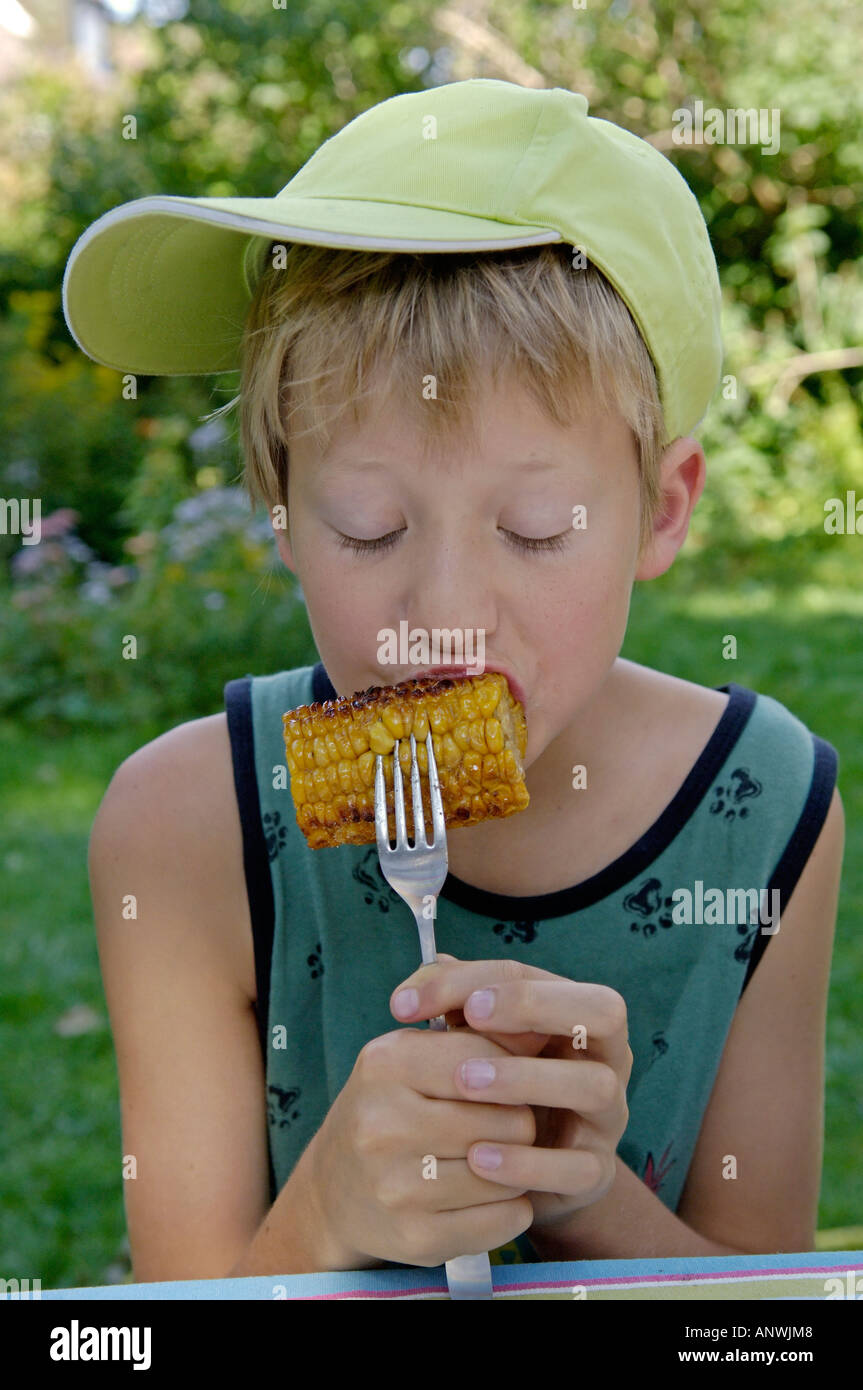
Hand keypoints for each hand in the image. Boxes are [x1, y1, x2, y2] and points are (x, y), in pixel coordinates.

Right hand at [298, 1022, 535, 1269]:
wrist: (332, 1191)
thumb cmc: (388, 1110)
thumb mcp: (413, 1057)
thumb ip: (475, 1038)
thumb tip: (541, 1031)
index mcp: (385, 1064)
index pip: (488, 1059)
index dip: (513, 1070)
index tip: (507, 1080)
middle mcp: (383, 1123)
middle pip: (510, 1120)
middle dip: (519, 1123)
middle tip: (504, 1126)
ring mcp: (397, 1186)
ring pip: (511, 1175)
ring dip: (516, 1170)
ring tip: (495, 1161)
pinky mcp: (417, 1238)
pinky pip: (505, 1221)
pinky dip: (511, 1210)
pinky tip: (488, 1198)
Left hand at [389, 955, 632, 1235]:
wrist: (516, 1175)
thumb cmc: (493, 1090)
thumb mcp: (470, 1045)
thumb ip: (443, 1013)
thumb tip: (407, 997)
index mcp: (574, 1015)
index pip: (538, 977)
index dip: (477, 979)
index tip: (413, 1002)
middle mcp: (604, 1058)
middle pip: (602, 1011)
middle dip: (533, 1005)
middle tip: (470, 1017)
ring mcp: (607, 1116)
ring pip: (596, 1086)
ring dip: (529, 1078)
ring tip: (467, 1083)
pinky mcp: (597, 1172)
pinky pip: (579, 1169)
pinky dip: (528, 1163)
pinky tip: (477, 1157)